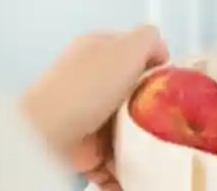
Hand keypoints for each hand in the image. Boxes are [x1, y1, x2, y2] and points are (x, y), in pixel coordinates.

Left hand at [21, 26, 168, 189]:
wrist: (46, 133)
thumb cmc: (85, 87)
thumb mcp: (127, 47)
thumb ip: (149, 39)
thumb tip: (161, 51)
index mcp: (98, 50)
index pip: (135, 56)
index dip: (156, 70)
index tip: (171, 88)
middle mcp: (91, 82)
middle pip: (134, 99)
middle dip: (152, 116)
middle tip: (169, 126)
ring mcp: (86, 117)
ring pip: (124, 133)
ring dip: (140, 149)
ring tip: (156, 158)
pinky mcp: (82, 149)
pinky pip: (110, 162)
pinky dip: (123, 173)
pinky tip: (134, 177)